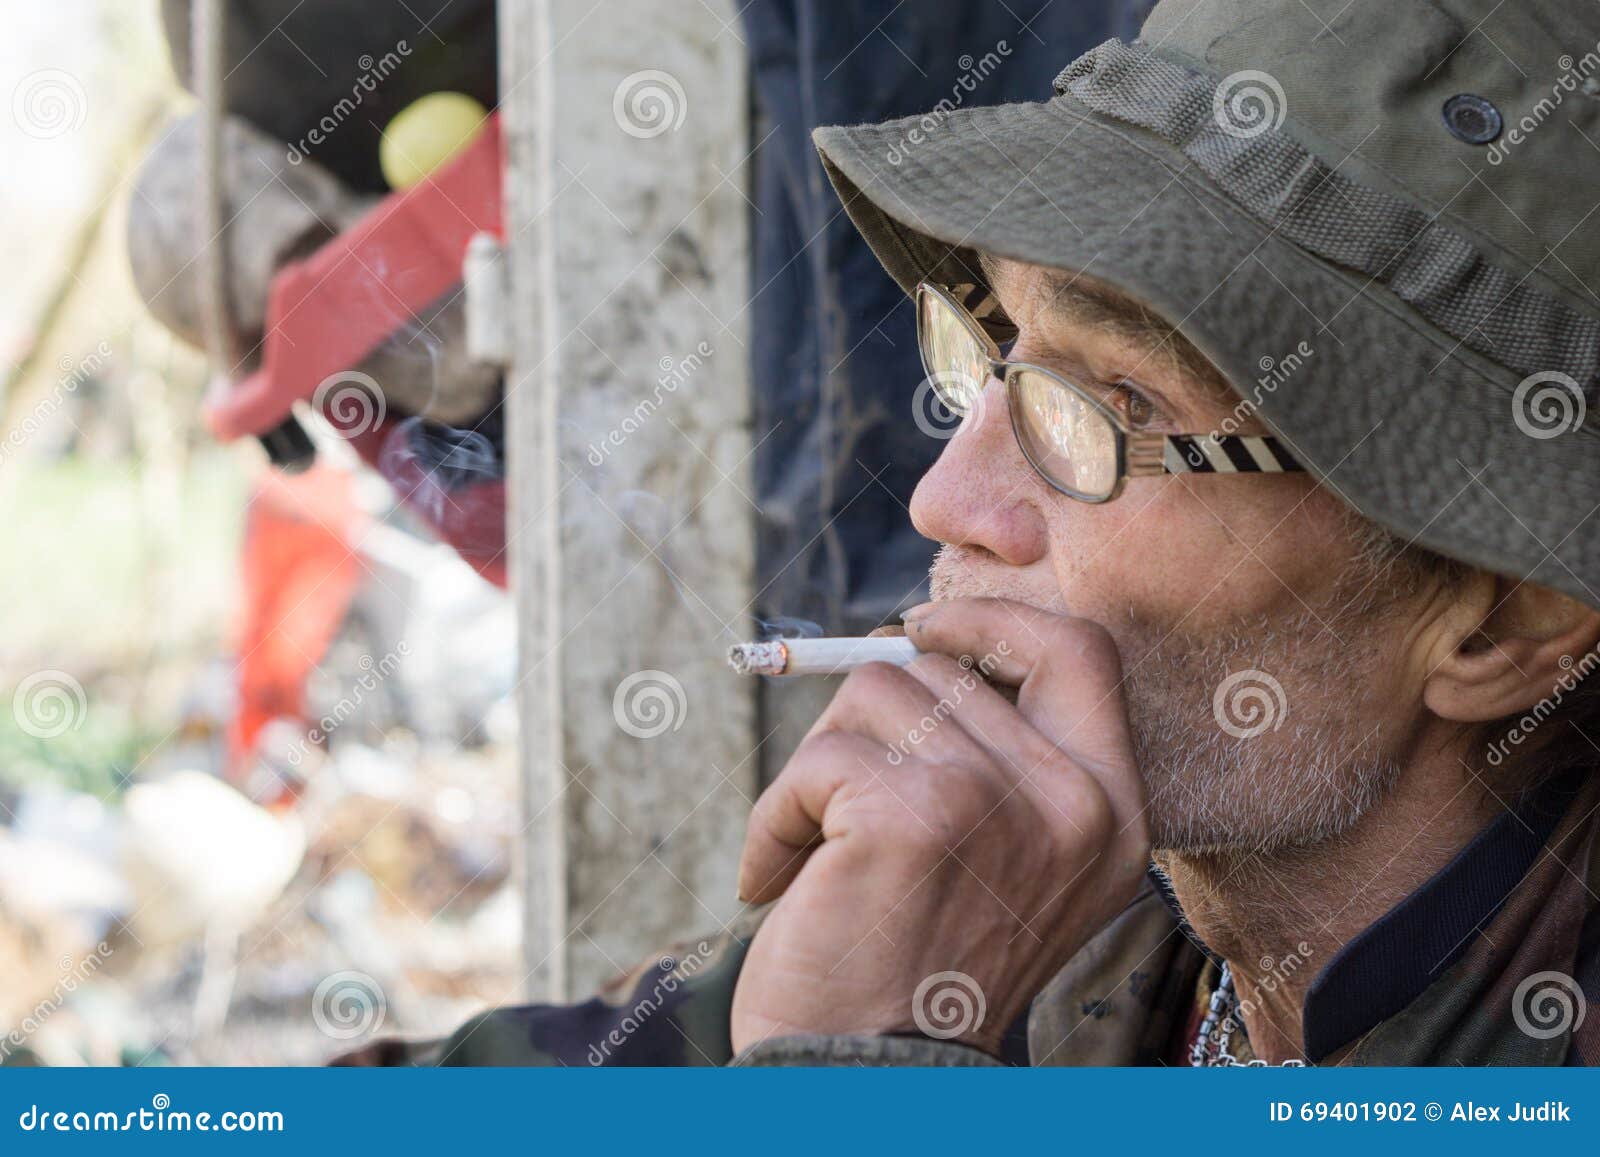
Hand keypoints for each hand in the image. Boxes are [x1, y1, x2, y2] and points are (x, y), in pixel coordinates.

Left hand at [730, 598, 1150, 1056]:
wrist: (871, 1082)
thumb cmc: (921, 970)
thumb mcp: (1007, 862)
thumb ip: (999, 756)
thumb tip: (922, 644)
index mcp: (1112, 811)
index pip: (1078, 650)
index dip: (994, 620)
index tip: (927, 630)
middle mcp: (1076, 804)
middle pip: (947, 666)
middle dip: (868, 722)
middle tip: (840, 797)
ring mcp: (998, 801)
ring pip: (876, 694)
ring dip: (819, 771)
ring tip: (819, 856)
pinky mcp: (913, 811)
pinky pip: (818, 755)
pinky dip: (776, 815)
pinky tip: (780, 880)